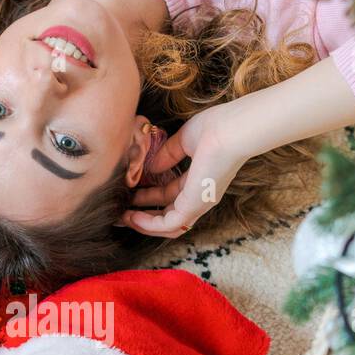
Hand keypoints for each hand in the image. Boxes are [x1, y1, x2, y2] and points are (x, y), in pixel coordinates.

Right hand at [122, 106, 249, 236]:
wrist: (232, 130)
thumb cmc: (216, 129)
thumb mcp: (184, 140)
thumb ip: (168, 154)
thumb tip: (152, 165)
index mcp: (200, 181)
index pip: (171, 195)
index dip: (149, 196)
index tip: (130, 192)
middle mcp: (199, 196)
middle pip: (168, 214)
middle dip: (143, 214)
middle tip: (122, 210)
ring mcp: (198, 203)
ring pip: (168, 226)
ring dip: (144, 224)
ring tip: (123, 218)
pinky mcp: (193, 206)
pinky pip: (168, 224)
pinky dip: (149, 224)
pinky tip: (132, 217)